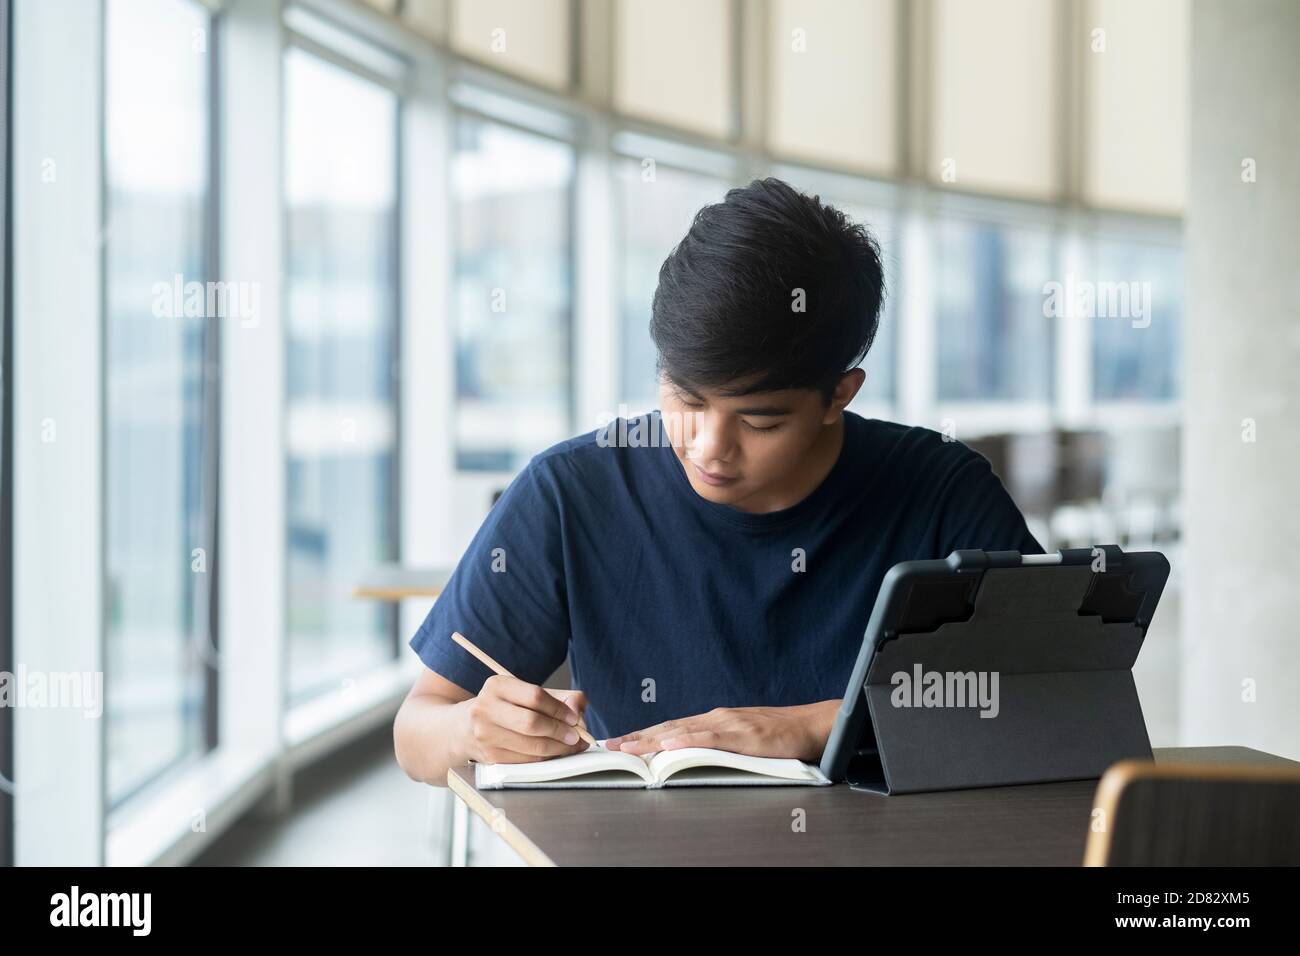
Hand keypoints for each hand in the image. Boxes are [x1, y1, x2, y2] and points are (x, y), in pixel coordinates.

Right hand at [460, 675, 590, 763]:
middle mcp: (486, 709)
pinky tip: (553, 752)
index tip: (574, 717)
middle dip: (559, 731)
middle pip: (532, 723)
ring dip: (557, 748)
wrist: (465, 728)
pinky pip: (526, 761)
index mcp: (497, 686)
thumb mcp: (526, 693)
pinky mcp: (489, 757)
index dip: (559, 709)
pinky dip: (545, 758)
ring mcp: (485, 735)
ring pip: (531, 746)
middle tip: (576, 736)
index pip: (535, 696)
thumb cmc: (505, 708)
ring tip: (570, 746)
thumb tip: (577, 710)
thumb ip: (558, 697)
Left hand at [604, 700, 840, 762]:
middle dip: (638, 737)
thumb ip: (718, 745)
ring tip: (628, 747)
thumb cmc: (780, 735)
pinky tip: (669, 745)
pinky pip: (709, 738)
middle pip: (669, 728)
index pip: (671, 728)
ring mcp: (728, 724)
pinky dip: (686, 741)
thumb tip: (691, 757)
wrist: (812, 725)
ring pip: (682, 731)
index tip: (620, 742)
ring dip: (652, 740)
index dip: (644, 735)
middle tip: (610, 745)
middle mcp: (716, 717)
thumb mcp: (742, 739)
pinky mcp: (742, 734)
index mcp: (715, 720)